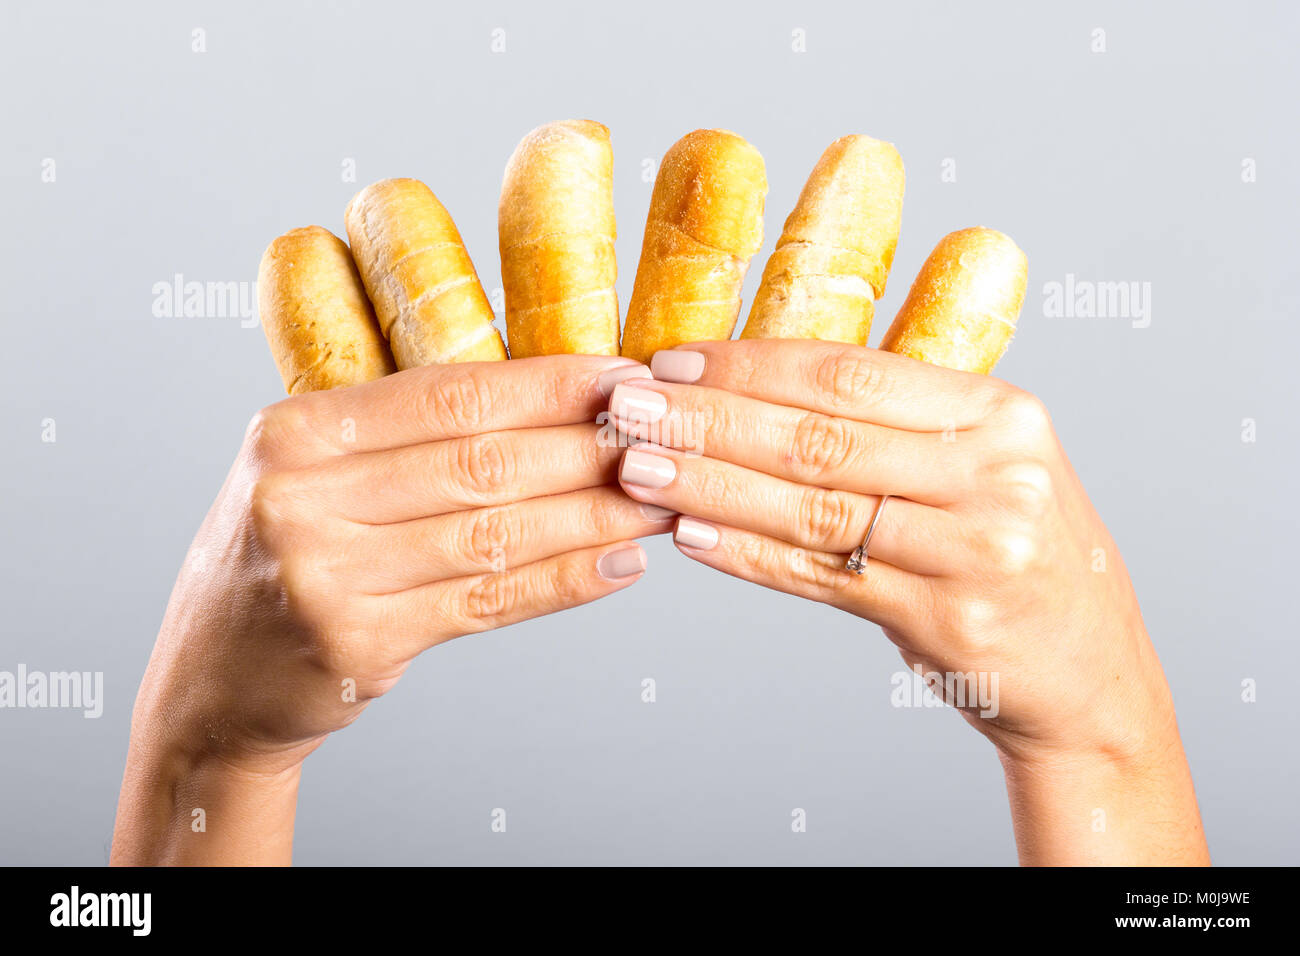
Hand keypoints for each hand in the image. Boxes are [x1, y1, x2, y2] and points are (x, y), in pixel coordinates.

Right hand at [112, 355, 665, 863]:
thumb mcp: (312, 473)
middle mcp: (301, 499)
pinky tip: (618, 563)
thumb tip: (548, 397)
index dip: (549, 385)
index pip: (448, 395)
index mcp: (295, 432)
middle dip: (587, 448)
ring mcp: (326, 578)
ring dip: (593, 516)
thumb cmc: (283, 555)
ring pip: (494, 533)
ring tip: (658, 500)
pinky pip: (487, 602)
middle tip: (661, 438)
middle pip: (480, 462)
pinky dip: (562, 581)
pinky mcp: (359, 646)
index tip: (625, 379)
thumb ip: (401, 434)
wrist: (213, 678)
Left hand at [608, 339, 1209, 864]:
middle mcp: (993, 473)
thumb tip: (755, 389)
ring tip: (640, 471)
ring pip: (813, 507)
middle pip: (822, 437)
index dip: (750, 365)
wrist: (1089, 678)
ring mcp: (974, 550)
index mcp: (998, 414)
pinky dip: (752, 555)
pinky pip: (823, 578)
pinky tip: (694, 534)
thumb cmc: (1012, 556)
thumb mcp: (984, 468)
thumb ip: (897, 426)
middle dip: (711, 420)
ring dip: (714, 486)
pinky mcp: (946, 620)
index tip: (673, 362)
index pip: (850, 374)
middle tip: (630, 410)